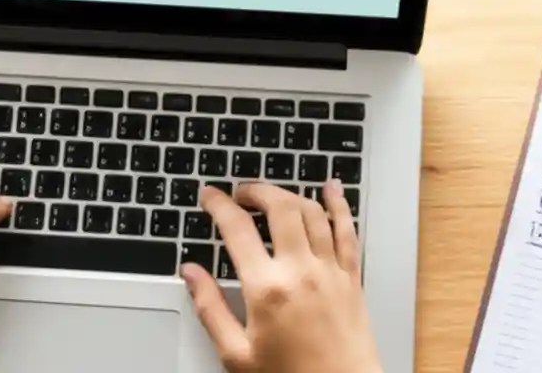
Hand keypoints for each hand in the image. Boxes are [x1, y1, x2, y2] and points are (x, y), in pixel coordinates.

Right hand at [183, 180, 380, 372]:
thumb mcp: (236, 353)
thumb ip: (210, 308)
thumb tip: (190, 273)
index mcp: (267, 289)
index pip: (237, 229)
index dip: (219, 204)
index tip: (209, 196)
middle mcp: (301, 271)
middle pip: (279, 206)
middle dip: (256, 190)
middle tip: (240, 192)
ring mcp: (330, 271)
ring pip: (312, 211)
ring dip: (289, 194)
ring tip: (272, 193)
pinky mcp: (351, 278)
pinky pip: (347, 230)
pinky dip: (338, 205)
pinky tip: (331, 189)